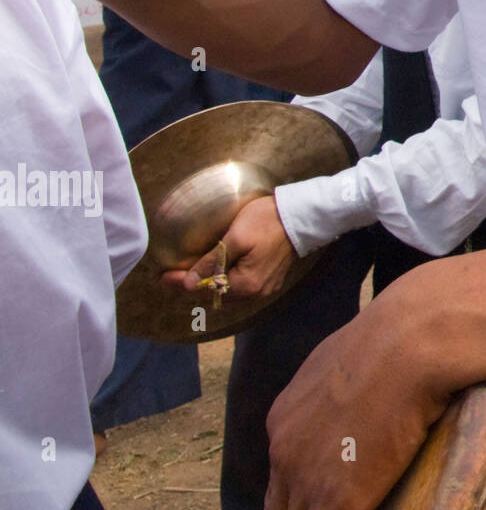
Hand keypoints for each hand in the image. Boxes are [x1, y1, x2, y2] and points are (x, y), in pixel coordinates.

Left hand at [161, 195, 298, 300]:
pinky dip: (225, 279)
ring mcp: (265, 288)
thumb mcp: (235, 238)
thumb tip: (188, 284)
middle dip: (192, 285)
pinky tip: (217, 271)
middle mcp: (255, 293)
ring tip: (190, 273)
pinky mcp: (271, 279)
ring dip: (208, 283)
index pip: (203, 289)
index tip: (159, 278)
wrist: (302, 215)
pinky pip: (241, 285)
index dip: (179, 284)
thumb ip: (211, 262)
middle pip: (215, 294)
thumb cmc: (267, 221)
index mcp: (245, 285)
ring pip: (228, 290)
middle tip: (171, 275)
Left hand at [250, 269, 451, 509]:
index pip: (279, 475)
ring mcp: (305, 477)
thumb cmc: (398, 335)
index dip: (284, 507)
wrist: (412, 339)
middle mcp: (284, 449)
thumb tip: (360, 394)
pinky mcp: (334, 503)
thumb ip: (343, 384)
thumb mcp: (352, 355)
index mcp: (287, 415)